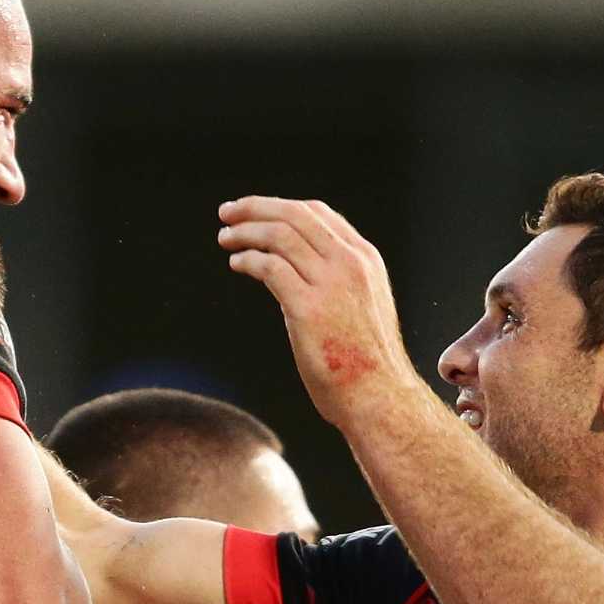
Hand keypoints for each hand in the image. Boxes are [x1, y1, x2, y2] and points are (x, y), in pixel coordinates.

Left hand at [217, 198, 411, 426]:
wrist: (379, 396)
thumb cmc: (365, 363)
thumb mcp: (361, 307)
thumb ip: (337, 284)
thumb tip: (295, 278)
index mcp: (364, 259)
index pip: (317, 214)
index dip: (280, 207)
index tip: (255, 212)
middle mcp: (350, 263)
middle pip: (294, 215)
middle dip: (255, 208)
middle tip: (227, 212)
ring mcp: (330, 283)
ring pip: (279, 235)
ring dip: (245, 232)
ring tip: (225, 238)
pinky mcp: (308, 308)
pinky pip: (270, 267)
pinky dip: (248, 260)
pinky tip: (236, 263)